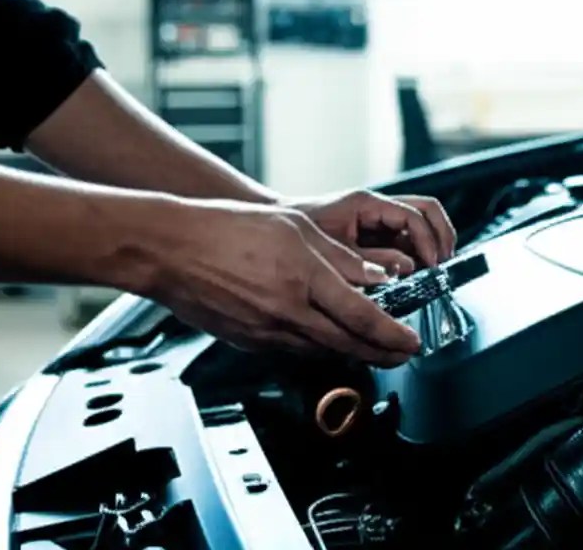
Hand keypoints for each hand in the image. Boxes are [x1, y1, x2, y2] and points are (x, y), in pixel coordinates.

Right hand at [137, 198, 420, 365]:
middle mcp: (288, 312)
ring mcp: (267, 331)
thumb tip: (377, 275)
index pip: (363, 318)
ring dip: (354, 353)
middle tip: (404, 354)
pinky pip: (296, 350)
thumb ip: (340, 257)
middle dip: (384, 356)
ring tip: (375, 348)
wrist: (169, 249)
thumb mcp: (295, 228)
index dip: (394, 335)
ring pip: (323, 351)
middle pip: (349, 346)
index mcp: (304, 279)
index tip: (413, 342)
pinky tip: (329, 338)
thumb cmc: (226, 229)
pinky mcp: (250, 341)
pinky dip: (320, 348)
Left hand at [291, 190, 456, 275]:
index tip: (433, 266)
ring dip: (434, 245)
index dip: (428, 240)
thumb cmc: (300, 236)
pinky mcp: (379, 236)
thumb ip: (370, 260)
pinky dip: (420, 255)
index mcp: (368, 204)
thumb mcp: (335, 250)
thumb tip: (407, 268)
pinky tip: (419, 276)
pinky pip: (409, 240)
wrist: (277, 235)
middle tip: (444, 266)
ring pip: (423, 223)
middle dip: (442, 237)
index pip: (414, 214)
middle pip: (428, 211)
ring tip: (436, 272)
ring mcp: (382, 221)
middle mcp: (379, 208)